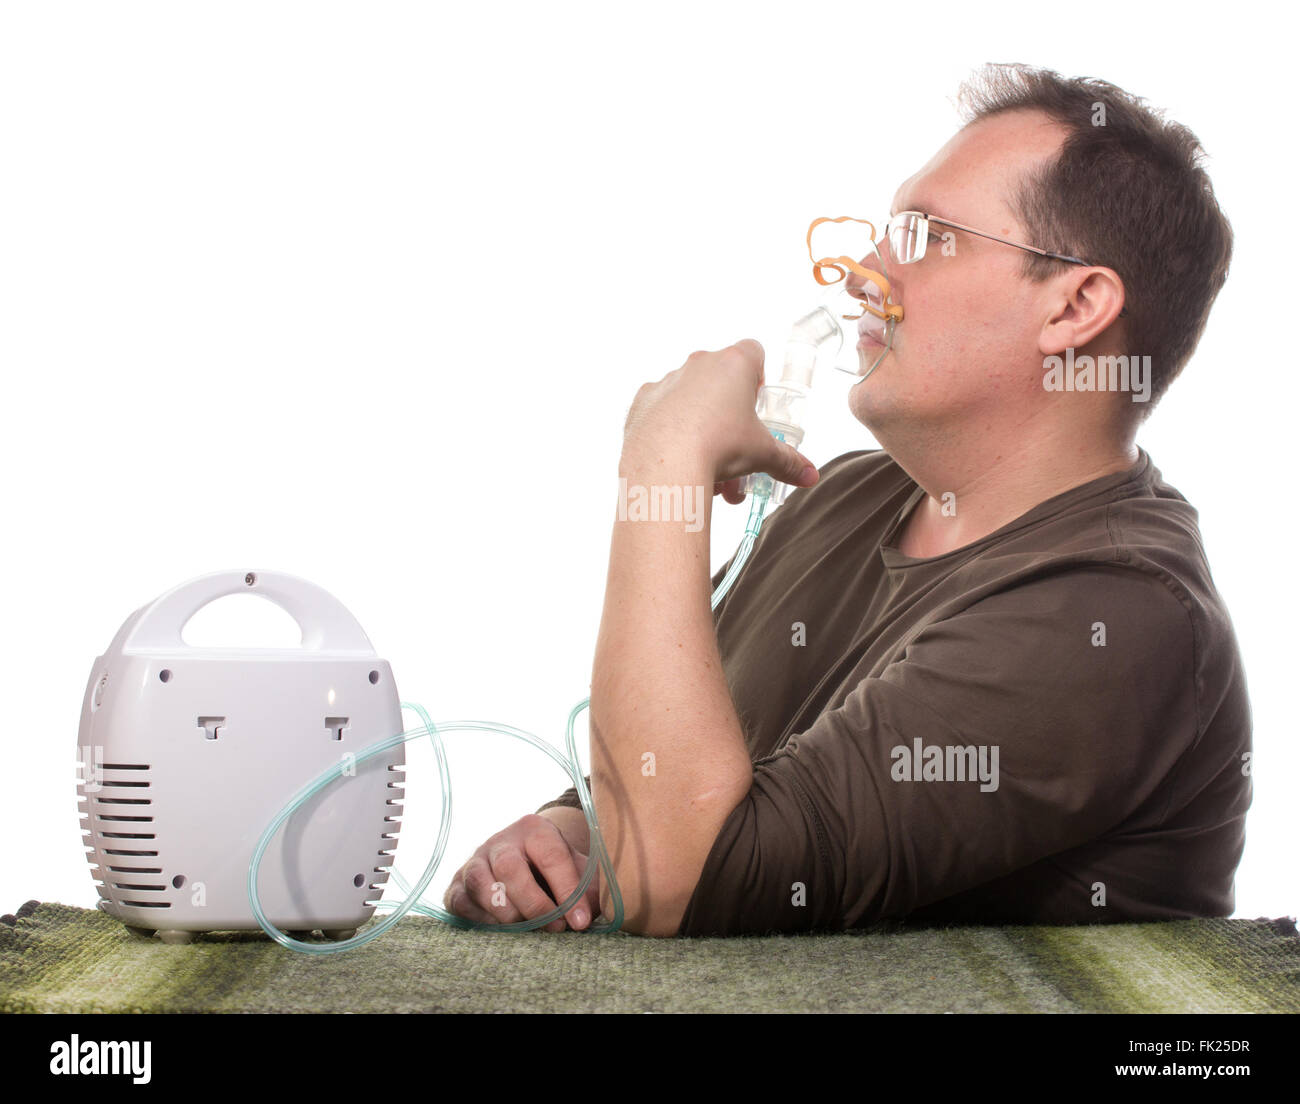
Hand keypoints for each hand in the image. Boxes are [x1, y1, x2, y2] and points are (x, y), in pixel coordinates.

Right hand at [442, 809, 600, 931]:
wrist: (517, 862)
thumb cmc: (552, 871)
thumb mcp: (575, 870)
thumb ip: (590, 888)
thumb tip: (594, 914)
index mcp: (535, 830)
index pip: (552, 855)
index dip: (567, 890)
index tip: (580, 921)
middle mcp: (502, 841)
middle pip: (510, 868)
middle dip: (534, 904)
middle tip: (555, 928)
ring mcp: (475, 861)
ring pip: (481, 884)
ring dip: (506, 914)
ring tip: (527, 930)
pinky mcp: (456, 883)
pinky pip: (461, 901)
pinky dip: (480, 920)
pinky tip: (501, 930)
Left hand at [621, 339, 818, 497]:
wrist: (665, 464)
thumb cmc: (719, 446)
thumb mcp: (762, 455)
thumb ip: (788, 462)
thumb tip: (810, 476)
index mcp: (734, 364)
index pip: (753, 352)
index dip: (758, 377)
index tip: (755, 406)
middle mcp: (699, 364)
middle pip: (721, 383)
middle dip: (731, 419)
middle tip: (737, 452)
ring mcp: (667, 381)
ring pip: (691, 402)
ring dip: (704, 433)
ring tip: (712, 476)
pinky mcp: (642, 402)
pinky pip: (662, 413)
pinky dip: (672, 434)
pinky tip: (680, 462)